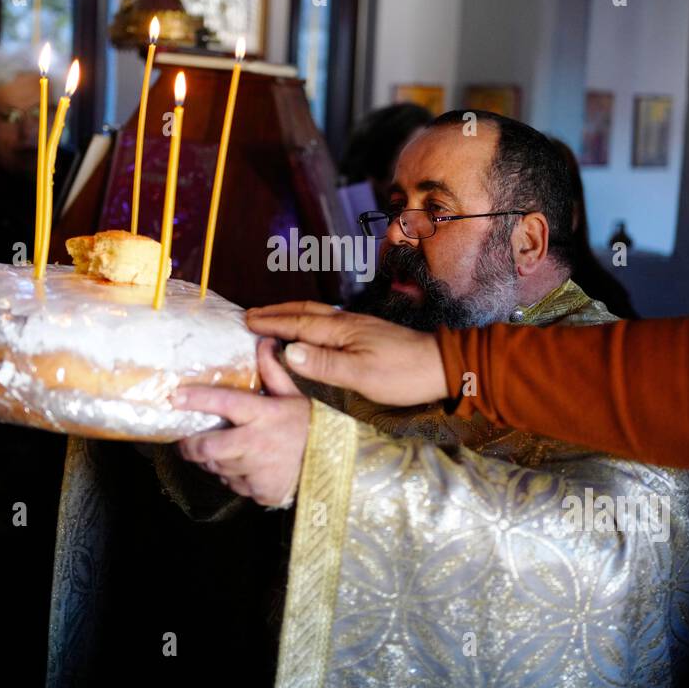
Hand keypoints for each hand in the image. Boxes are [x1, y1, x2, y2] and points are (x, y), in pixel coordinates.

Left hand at [173, 338, 309, 506]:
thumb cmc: (308, 426)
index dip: (197, 400)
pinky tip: (240, 468)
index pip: (224, 403)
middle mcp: (257, 443)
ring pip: (217, 467)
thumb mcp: (293, 396)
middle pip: (209, 447)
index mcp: (264, 414)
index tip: (174, 397)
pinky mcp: (258, 491)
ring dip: (212, 462)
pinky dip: (230, 476)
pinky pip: (232, 484)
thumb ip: (272, 371)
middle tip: (185, 442)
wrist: (331, 466)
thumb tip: (263, 340)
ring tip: (217, 454)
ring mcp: (257, 471)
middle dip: (190, 446)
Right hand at [245, 301, 447, 406]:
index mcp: (341, 331)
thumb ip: (324, 364)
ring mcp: (359, 326)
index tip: (246, 322)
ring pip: (317, 314)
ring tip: (273, 317)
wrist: (442, 366)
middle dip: (276, 313)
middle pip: (305, 312)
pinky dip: (309, 320)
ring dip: (292, 313)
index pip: (298, 325)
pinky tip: (311, 328)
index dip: (271, 323)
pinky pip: (328, 321)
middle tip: (250, 315)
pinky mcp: (368, 333)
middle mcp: (347, 323)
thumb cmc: (402, 374)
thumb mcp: (361, 375)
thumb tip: (287, 350)